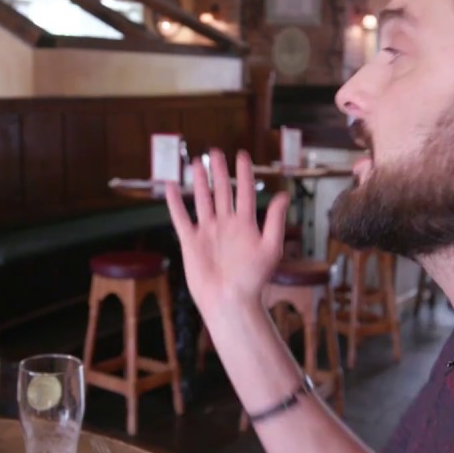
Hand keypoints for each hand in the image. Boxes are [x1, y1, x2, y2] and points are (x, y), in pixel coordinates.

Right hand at [166, 150, 289, 323]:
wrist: (229, 301)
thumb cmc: (253, 279)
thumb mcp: (270, 248)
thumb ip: (275, 221)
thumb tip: (283, 195)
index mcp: (245, 224)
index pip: (245, 191)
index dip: (244, 173)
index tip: (243, 155)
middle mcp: (226, 224)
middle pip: (222, 191)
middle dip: (219, 171)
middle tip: (216, 152)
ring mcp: (208, 231)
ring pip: (202, 200)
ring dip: (199, 181)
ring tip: (196, 163)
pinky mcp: (191, 241)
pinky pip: (181, 217)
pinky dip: (175, 202)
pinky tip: (170, 186)